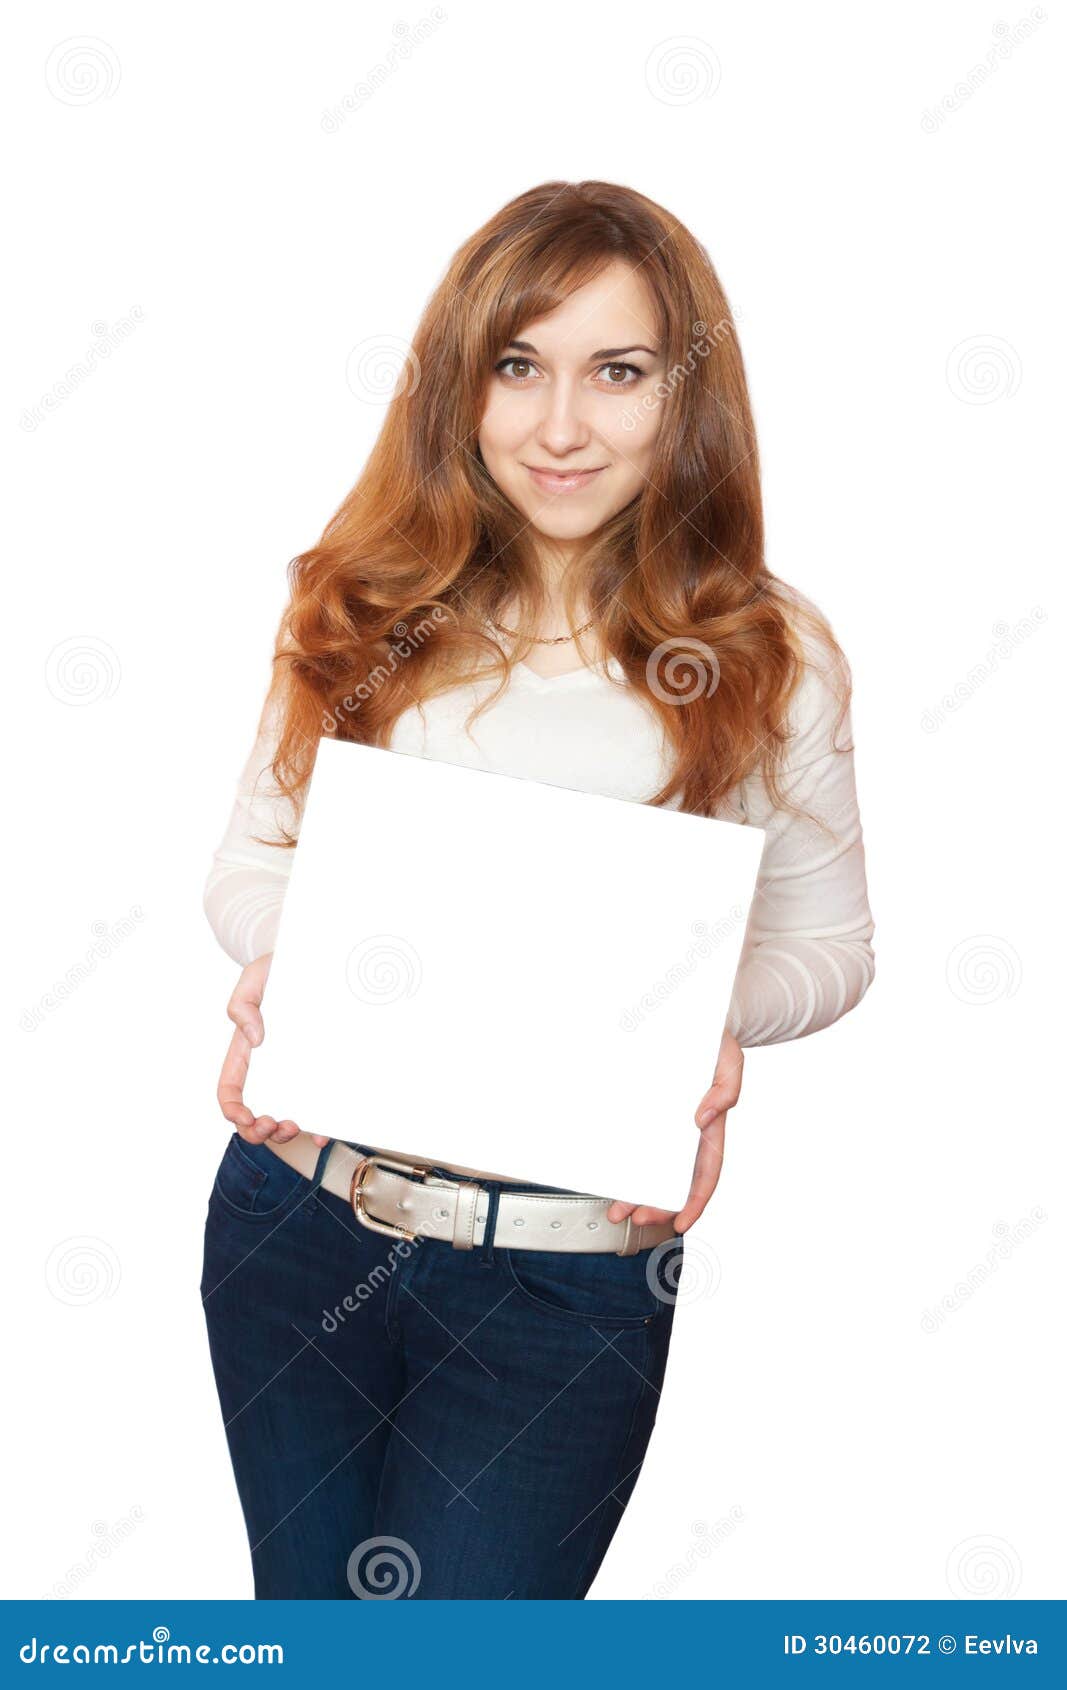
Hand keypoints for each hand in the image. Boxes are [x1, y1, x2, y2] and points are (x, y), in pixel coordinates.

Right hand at [216, 953, 330, 1149]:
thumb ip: (243, 1005)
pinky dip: (319, 1124)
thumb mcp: (254, 979)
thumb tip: (254, 1038)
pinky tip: (323, 1131)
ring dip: (285, 1134)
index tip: (246, 1118)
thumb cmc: (276, 970)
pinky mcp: (320, 1070)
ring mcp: (294, 1072)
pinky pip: (317, 1104)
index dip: (233, 1110)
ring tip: (297, 1127)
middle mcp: (269, 1068)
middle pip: (255, 1112)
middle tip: (276, 1125)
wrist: (314, 959)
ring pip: (284, 1115)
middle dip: (260, 1130)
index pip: (230, 1089)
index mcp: (246, 1052)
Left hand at [605, 1027, 742, 1234]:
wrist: (690, 1015)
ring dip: (632, 1191)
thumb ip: (726, 1090)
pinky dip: (618, 1159)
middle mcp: (684, 1132)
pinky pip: (630, 1140)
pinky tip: (603, 1171)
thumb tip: (703, 1119)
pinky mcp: (641, 1110)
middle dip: (653, 1204)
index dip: (694, 1202)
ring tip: (613, 1208)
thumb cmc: (715, 1042)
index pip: (705, 1174)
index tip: (681, 1223)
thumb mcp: (730, 1061)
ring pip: (648, 1166)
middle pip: (671, 1179)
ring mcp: (662, 1124)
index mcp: (709, 1128)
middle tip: (630, 1216)